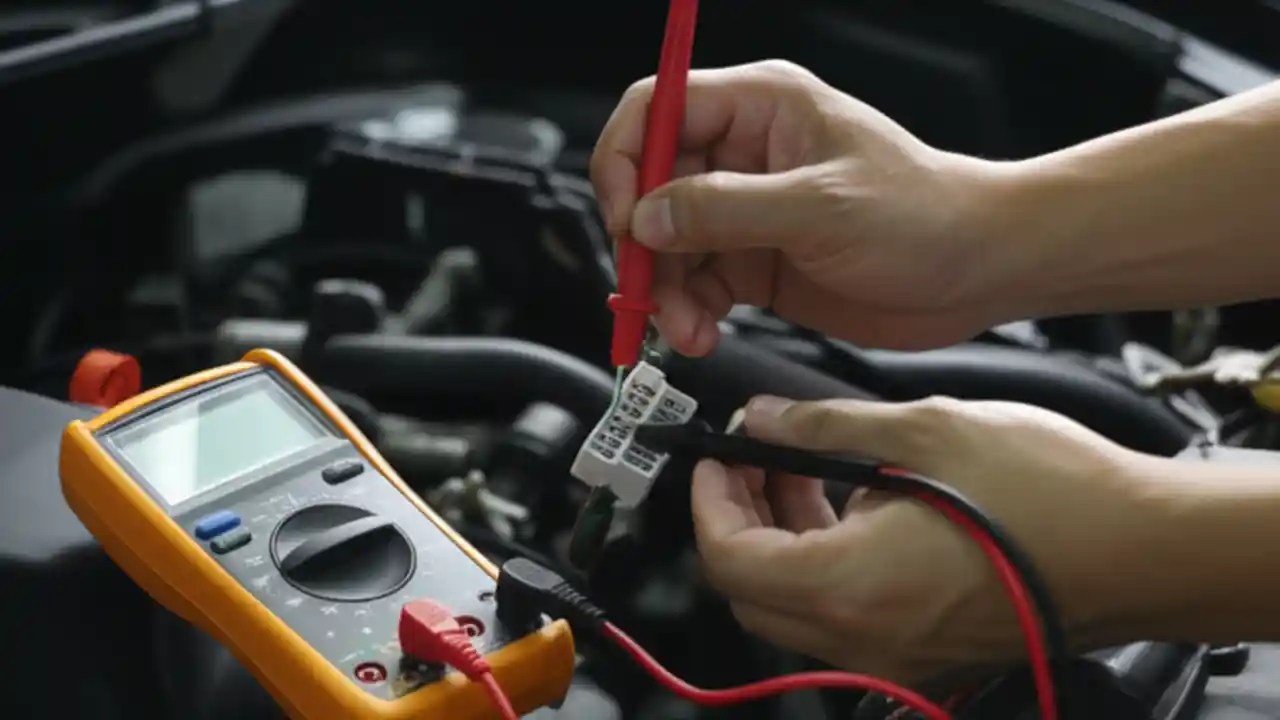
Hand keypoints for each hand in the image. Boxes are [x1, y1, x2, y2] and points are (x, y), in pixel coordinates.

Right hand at [591, 60, 1013, 354]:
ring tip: (686, 329)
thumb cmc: (926, 214)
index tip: (626, 218)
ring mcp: (748, 212)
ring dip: (665, 292)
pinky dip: (689, 313)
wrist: (977, 271)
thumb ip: (726, 209)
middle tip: (648, 291)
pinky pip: (696, 285)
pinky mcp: (756, 262)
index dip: (627, 160)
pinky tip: (701, 334)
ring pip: (668, 246)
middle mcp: (744, 155)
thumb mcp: (821, 207)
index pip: (657, 109)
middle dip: (643, 246)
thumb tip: (647, 218)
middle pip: (651, 188)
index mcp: (760, 107)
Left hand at [691, 394, 1172, 687]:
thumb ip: (825, 425)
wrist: (1142, 548)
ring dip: (781, 540)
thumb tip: (763, 419)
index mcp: (849, 585)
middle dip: (738, 520)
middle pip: (751, 592)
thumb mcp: (923, 429)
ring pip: (794, 608)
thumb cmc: (1049, 493)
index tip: (714, 458)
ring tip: (802, 473)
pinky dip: (826, 565)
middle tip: (752, 462)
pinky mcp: (925, 651)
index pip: (729, 558)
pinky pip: (844, 618)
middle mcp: (863, 636)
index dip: (707, 502)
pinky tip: (854, 508)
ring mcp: (895, 653)